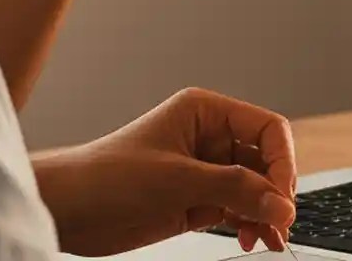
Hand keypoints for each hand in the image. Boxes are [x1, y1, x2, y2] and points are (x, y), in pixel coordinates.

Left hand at [34, 88, 295, 256]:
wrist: (67, 209)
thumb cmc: (107, 176)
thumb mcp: (176, 180)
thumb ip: (234, 189)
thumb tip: (281, 203)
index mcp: (205, 112)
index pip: (265, 128)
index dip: (281, 160)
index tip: (283, 196)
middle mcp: (208, 137)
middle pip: (265, 160)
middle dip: (276, 191)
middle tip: (280, 222)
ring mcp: (203, 170)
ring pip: (254, 188)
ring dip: (266, 212)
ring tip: (268, 239)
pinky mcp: (196, 199)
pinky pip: (237, 208)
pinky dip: (250, 223)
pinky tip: (250, 238)